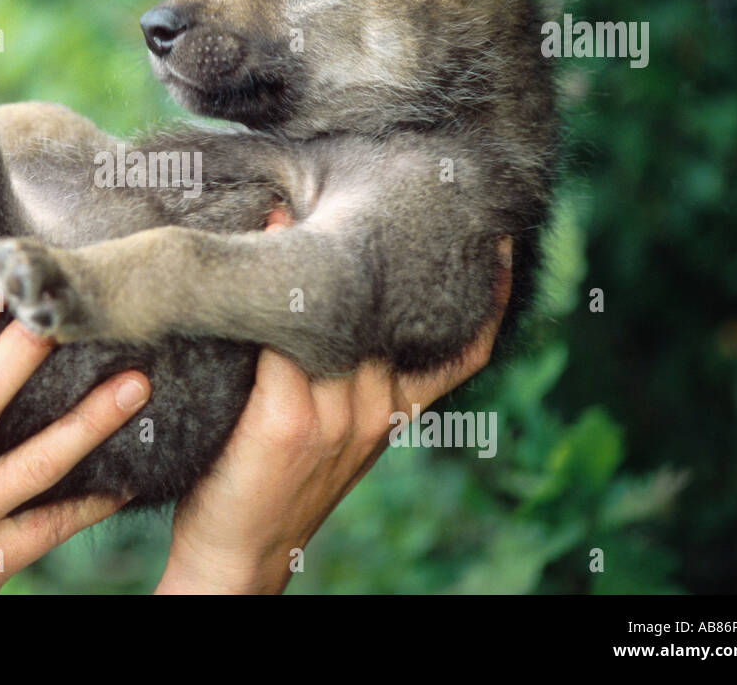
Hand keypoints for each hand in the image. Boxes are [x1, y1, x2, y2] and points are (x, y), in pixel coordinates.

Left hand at [155, 222, 511, 594]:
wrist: (238, 555)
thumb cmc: (268, 479)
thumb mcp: (327, 427)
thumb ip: (343, 376)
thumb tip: (332, 297)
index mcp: (394, 411)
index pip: (462, 348)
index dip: (489, 295)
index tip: (498, 238)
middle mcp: (377, 409)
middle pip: (402, 313)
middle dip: (396, 250)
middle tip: (386, 180)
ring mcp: (338, 415)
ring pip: (343, 316)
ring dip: (325, 254)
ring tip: (307, 193)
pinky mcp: (290, 423)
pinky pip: (287, 337)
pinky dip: (276, 284)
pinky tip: (270, 236)